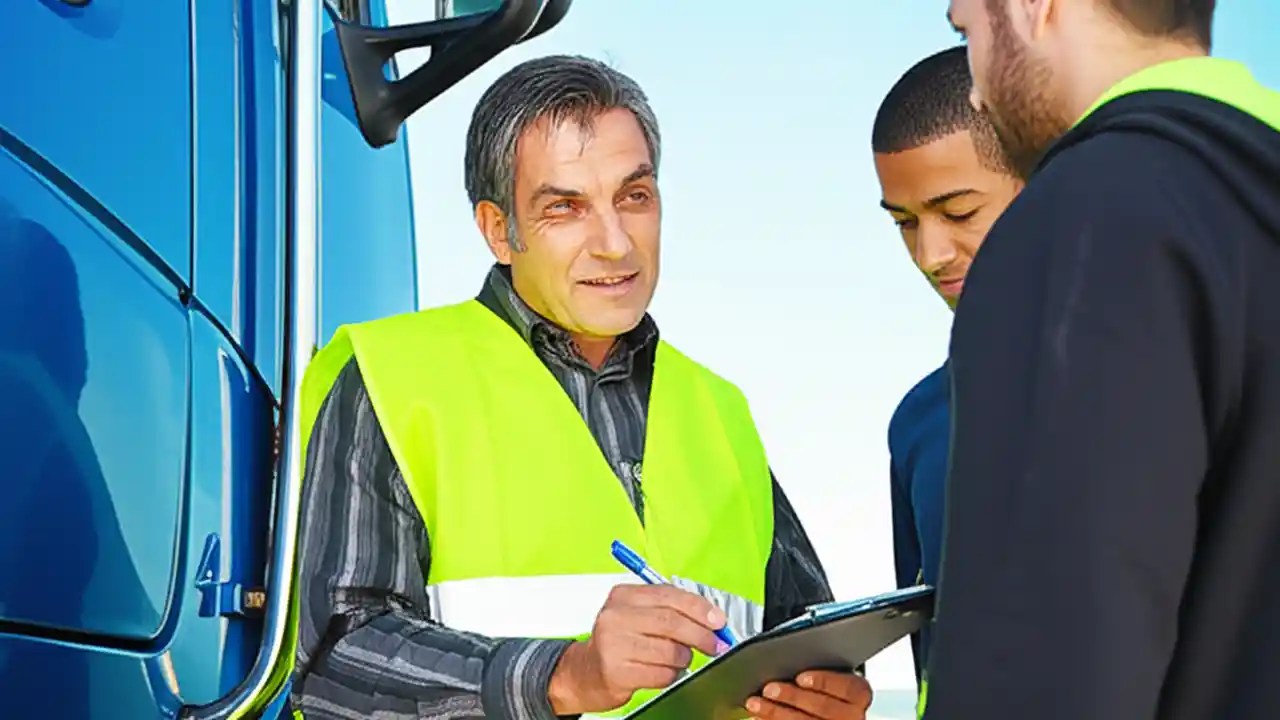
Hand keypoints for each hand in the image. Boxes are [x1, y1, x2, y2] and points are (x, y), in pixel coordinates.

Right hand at [547, 583, 727, 714]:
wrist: (583, 673)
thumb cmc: (618, 642)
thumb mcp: (637, 616)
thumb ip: (671, 611)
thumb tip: (711, 618)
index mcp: (623, 596)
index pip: (670, 595)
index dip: (700, 608)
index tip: (718, 621)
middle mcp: (615, 617)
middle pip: (672, 622)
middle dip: (701, 634)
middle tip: (714, 645)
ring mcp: (614, 644)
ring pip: (670, 651)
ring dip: (684, 659)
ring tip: (678, 660)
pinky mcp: (617, 672)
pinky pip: (661, 674)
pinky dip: (671, 675)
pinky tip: (663, 672)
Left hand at [745, 670, 872, 719]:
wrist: (835, 710)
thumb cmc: (827, 686)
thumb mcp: (829, 672)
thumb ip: (815, 667)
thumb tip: (786, 659)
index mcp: (859, 694)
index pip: (847, 687)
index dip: (823, 681)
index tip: (801, 677)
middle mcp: (853, 716)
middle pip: (823, 708)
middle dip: (793, 697)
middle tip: (769, 688)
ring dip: (776, 714)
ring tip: (755, 703)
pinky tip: (759, 718)